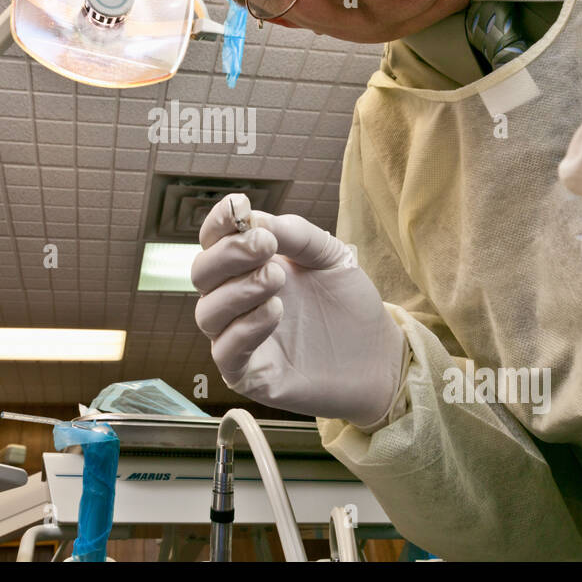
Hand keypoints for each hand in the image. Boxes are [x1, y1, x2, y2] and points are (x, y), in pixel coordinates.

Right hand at [191, 193, 404, 425]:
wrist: (378, 357)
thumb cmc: (347, 304)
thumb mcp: (329, 257)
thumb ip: (297, 235)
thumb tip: (257, 219)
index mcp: (247, 267)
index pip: (213, 242)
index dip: (218, 222)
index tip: (239, 207)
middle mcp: (235, 301)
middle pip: (202, 273)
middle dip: (228, 253)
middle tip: (266, 243)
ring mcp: (238, 338)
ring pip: (207, 313)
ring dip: (237, 290)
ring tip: (276, 278)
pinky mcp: (248, 374)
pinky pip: (226, 352)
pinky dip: (244, 328)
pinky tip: (275, 311)